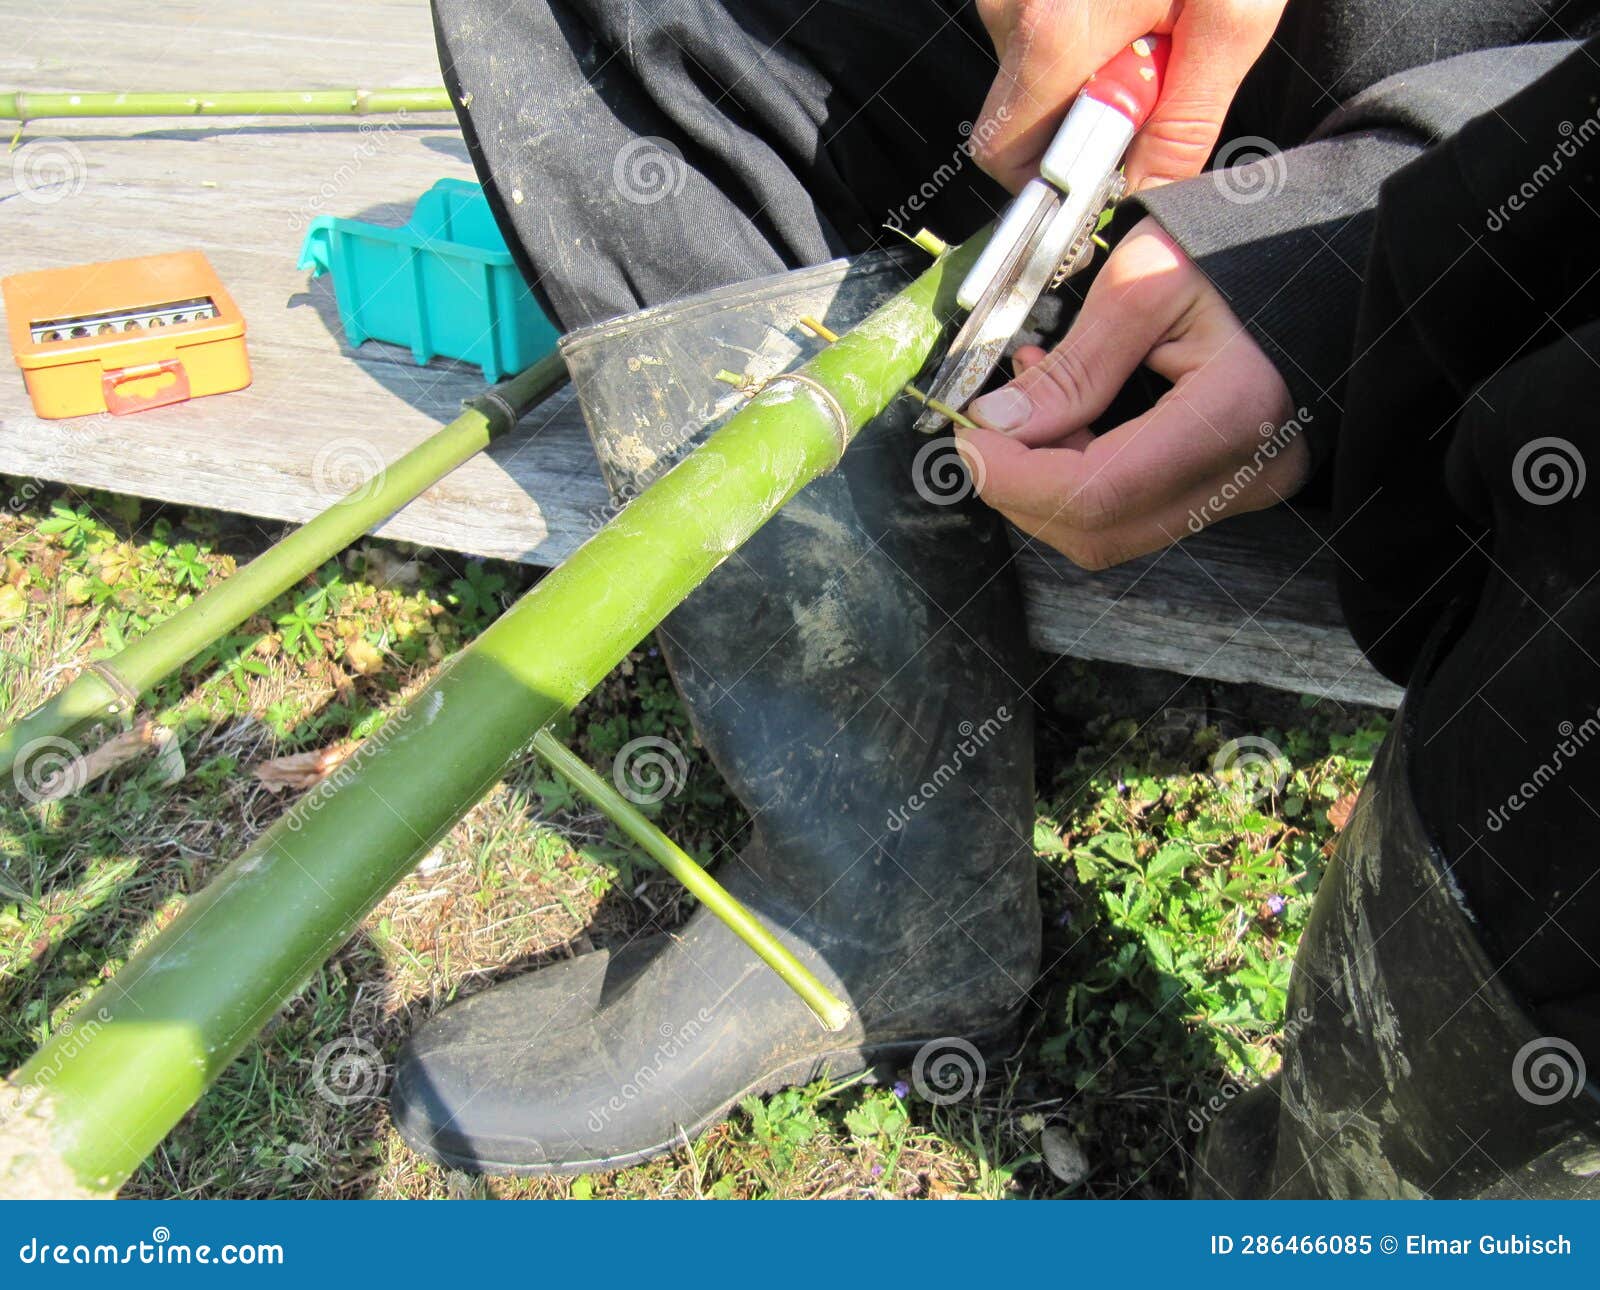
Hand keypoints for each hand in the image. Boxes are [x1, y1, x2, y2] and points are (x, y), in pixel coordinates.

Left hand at [956, 217, 1308, 569]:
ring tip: (1028, 407)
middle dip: (1021, 487)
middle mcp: (1242, 476)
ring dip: (1044, 482)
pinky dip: (1076, 476)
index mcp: (1232, 415)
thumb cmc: (1243, 256)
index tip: (969, 435)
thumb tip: (997, 424)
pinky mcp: (1221, 491)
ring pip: (1107, 533)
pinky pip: (1130, 510)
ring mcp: (1237, 494)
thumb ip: (1072, 365)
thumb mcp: (1147, 283)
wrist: (1320, 262)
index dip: (1014, 477)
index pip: (1097, 494)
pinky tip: (1064, 417)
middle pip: (1096, 532)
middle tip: (989, 423)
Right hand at [971, 0, 1286, 191]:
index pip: (1006, 153)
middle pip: (1017, 106)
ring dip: (1087, 61)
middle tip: (1152, 69)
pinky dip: (1083, 20)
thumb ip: (1186, 117)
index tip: (1114, 165)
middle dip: (1081, 111)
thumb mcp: (1233, 16)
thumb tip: (1148, 192)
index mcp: (1053, 31)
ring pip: (1029, 59)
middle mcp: (1010, 2)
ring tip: (1151, 12)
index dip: (1057, 175)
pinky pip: (1036, 16)